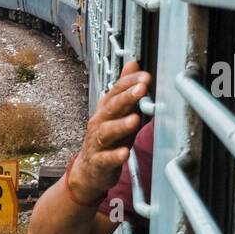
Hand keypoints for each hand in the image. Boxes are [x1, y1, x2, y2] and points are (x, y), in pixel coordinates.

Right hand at [67, 61, 150, 203]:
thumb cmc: (107, 140)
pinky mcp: (99, 162)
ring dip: (120, 125)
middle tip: (141, 89)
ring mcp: (98, 143)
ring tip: (134, 120)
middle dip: (126, 98)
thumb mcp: (116, 112)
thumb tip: (133, 63)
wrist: (89, 171)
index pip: (116, 91)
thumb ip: (125, 89)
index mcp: (105, 110)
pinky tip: (124, 153)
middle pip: (111, 108)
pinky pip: (106, 158)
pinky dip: (115, 156)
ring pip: (107, 132)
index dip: (129, 83)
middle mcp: (99, 124)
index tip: (145, 76)